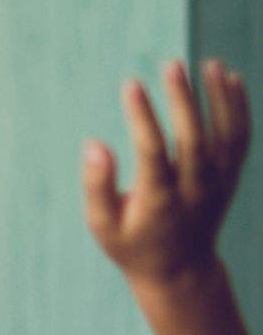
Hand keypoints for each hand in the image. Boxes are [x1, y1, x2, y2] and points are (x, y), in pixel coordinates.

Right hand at [86, 60, 251, 292]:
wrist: (180, 269)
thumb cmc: (132, 244)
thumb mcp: (103, 226)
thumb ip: (96, 186)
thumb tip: (94, 144)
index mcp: (158, 202)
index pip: (152, 153)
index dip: (142, 117)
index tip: (131, 85)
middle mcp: (194, 190)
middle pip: (194, 138)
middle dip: (184, 100)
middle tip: (172, 65)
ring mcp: (218, 182)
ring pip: (226, 133)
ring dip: (221, 97)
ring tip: (210, 64)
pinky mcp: (231, 176)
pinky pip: (241, 137)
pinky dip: (240, 108)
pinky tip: (231, 80)